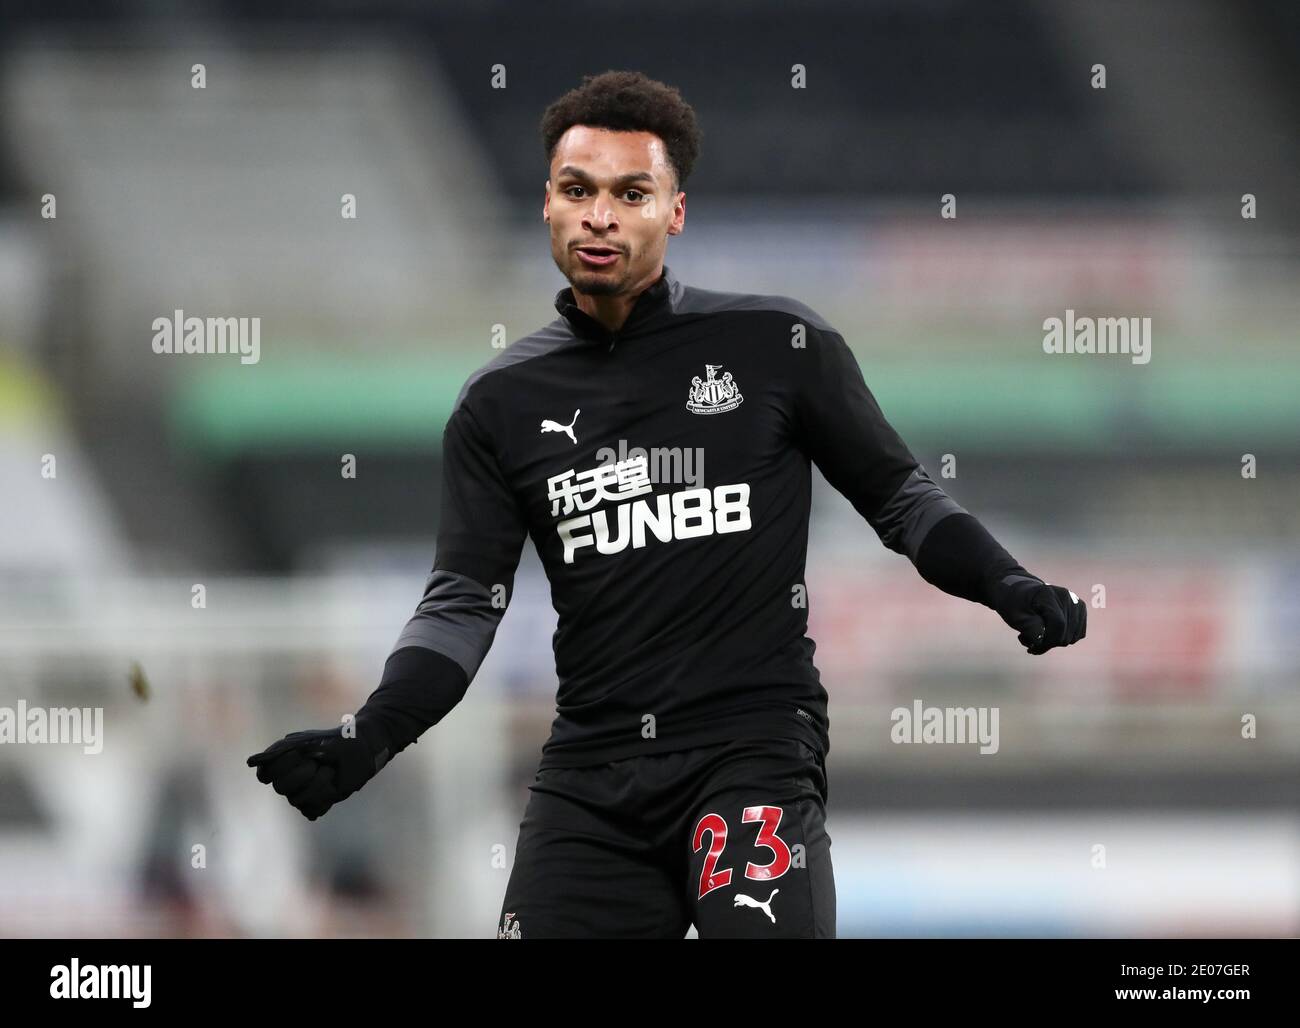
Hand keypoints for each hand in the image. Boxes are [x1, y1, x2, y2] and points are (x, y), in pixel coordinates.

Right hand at [247, 721, 389, 820]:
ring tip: (329, 770)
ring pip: (297, 799)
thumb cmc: (336, 741)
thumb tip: (249, 763)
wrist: (364, 748)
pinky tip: (333, 783)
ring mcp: (305, 792)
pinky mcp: (320, 802)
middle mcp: (291, 780)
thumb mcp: (305, 742)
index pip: (265, 774)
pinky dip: (325, 795)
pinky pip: (312, 809)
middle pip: (281, 788)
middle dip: (302, 772)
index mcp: (284, 763)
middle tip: (317, 761)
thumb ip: (277, 752)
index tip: (298, 754)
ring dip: (317, 781)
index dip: (280, 766)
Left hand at [991, 575, 1086, 654]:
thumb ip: (1028, 627)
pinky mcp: (1080, 610)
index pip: (1058, 624)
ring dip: (1053, 642)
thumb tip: (1041, 641)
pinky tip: (1048, 633)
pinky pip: (1077, 635)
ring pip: (1072, 637)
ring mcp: (1076, 603)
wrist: (1020, 591)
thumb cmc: (1015, 603)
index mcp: (1049, 594)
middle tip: (1027, 641)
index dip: (1047, 642)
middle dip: (1047, 643)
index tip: (1031, 647)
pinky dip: (1062, 638)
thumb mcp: (1015, 615)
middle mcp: (1066, 596)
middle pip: (1066, 634)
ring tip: (1037, 634)